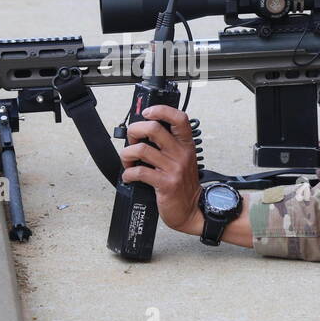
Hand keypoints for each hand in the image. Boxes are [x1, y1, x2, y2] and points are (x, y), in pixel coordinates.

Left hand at [119, 104, 203, 234]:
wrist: (192, 210)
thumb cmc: (184, 185)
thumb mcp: (182, 160)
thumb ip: (168, 145)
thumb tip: (143, 132)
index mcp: (186, 145)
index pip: (179, 118)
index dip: (161, 110)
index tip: (147, 112)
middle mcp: (181, 154)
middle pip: (154, 128)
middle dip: (135, 130)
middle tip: (131, 140)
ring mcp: (173, 169)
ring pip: (142, 150)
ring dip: (127, 154)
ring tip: (128, 161)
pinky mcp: (165, 184)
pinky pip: (139, 172)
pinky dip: (128, 174)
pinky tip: (129, 176)